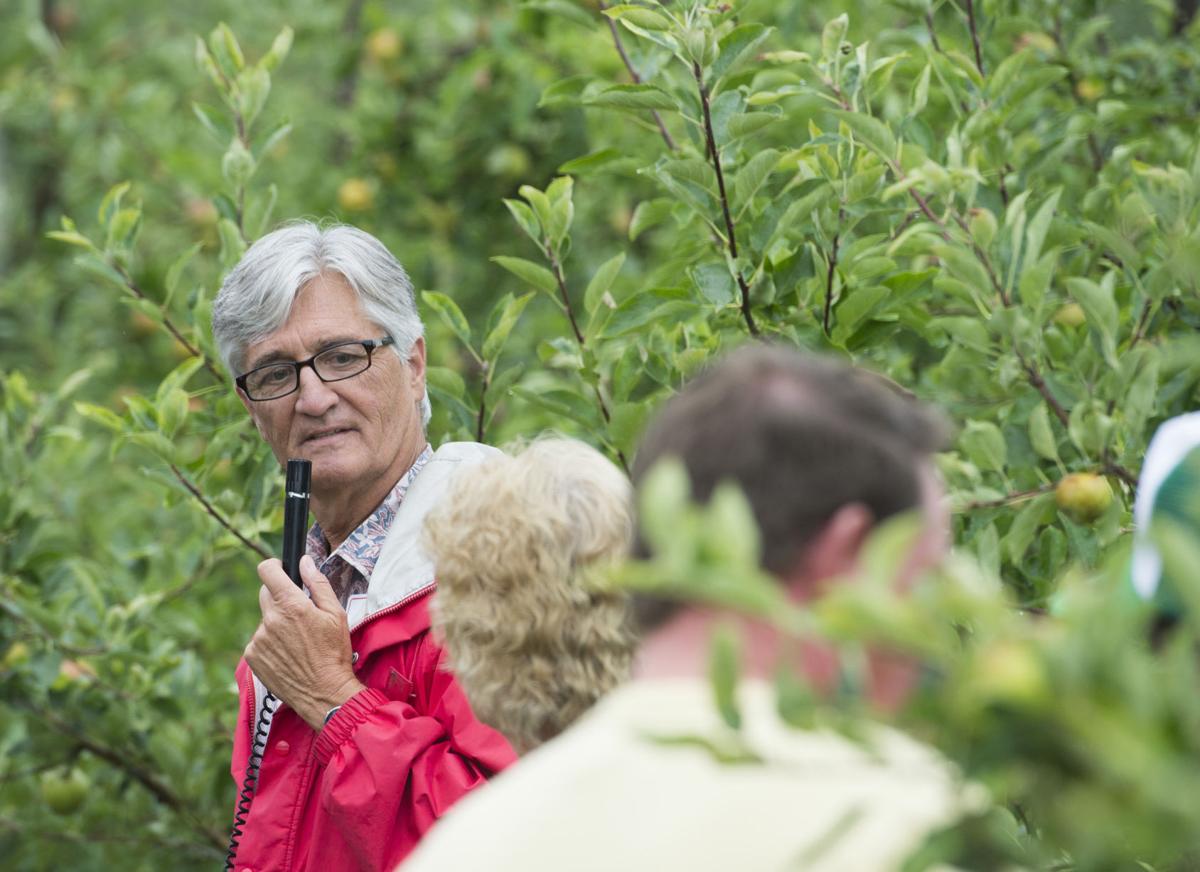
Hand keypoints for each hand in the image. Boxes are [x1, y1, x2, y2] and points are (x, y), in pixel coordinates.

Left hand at [244, 555, 364, 729]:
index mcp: (291, 604)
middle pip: (266, 594)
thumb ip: (318, 584)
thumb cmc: (334, 652)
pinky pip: (259, 640)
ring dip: (277, 623)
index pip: (267, 571)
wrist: (324, 693)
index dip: (274, 566)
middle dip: (281, 598)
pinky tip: (287, 655)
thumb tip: (305, 562)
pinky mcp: (253, 656)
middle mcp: (270, 619)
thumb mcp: (336, 614)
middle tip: (300, 615)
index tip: (281, 570)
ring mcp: (258, 639)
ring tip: (297, 643)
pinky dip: (270, 643)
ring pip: (265, 619)